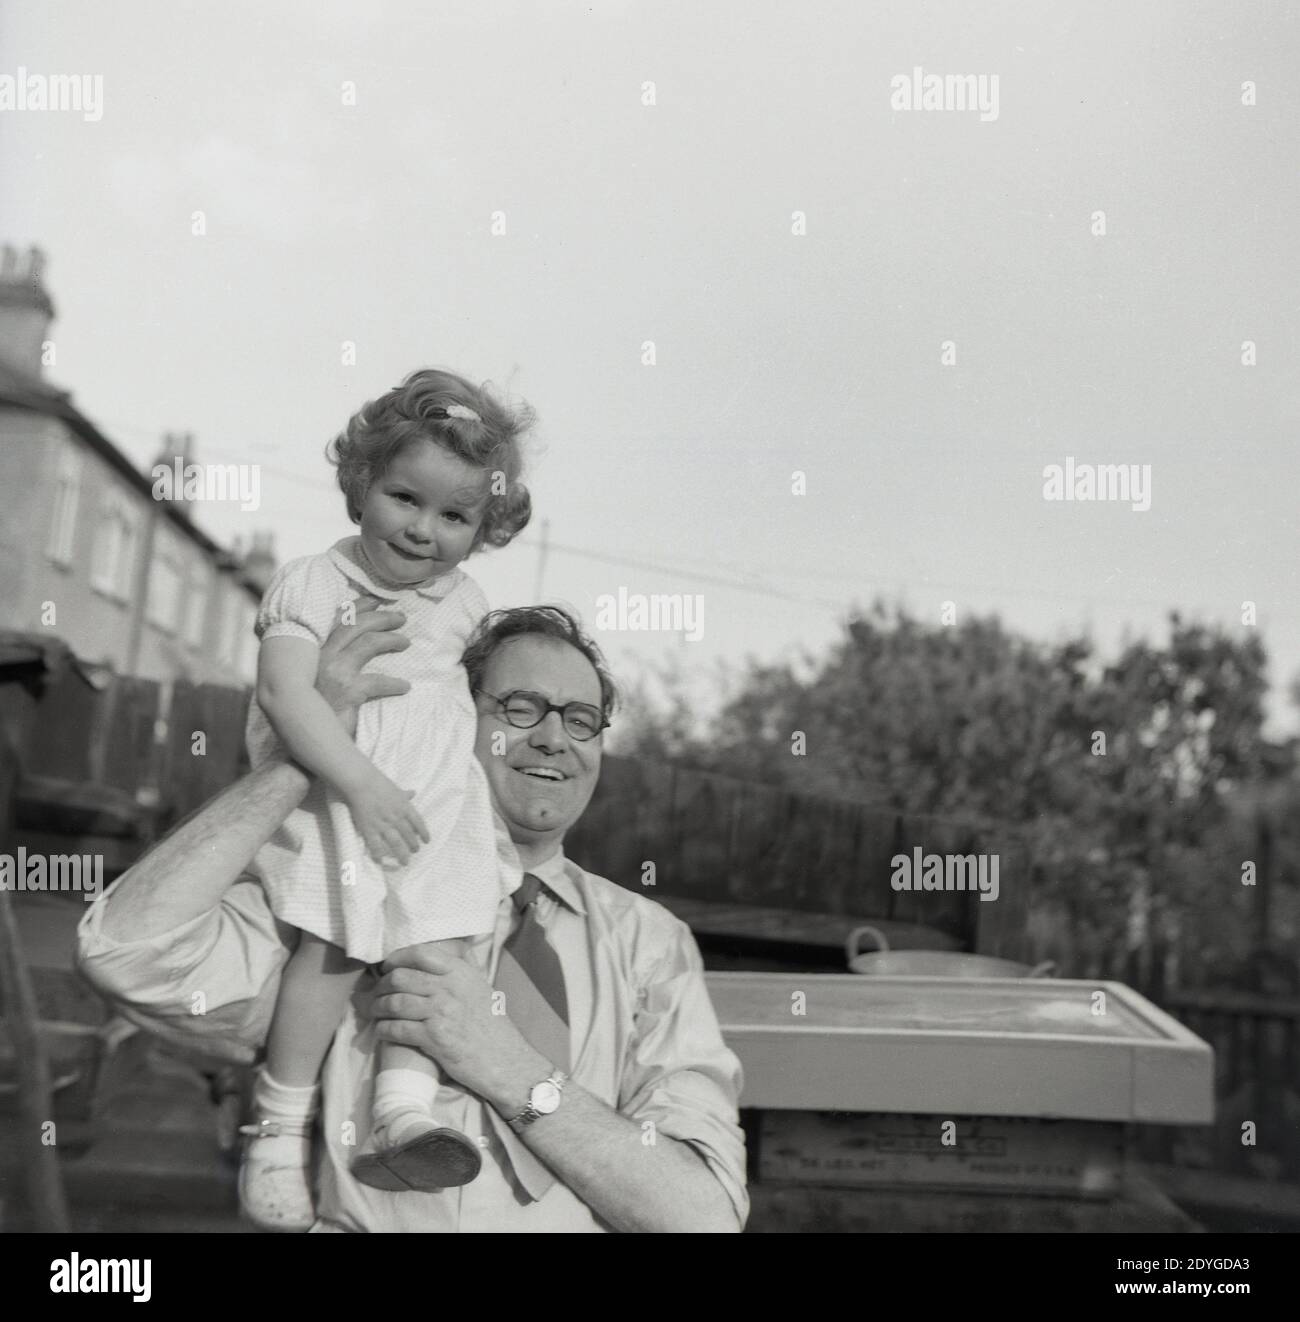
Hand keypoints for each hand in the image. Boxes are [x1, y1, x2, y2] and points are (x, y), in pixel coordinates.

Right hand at [315, 596, 411, 736]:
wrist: (306, 741)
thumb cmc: (315, 710)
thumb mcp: (317, 678)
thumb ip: (330, 659)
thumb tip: (355, 643)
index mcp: (314, 650)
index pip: (338, 618)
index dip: (359, 606)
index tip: (377, 601)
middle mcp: (321, 656)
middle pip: (357, 624)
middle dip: (382, 617)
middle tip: (401, 618)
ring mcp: (333, 672)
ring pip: (369, 643)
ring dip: (392, 639)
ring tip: (405, 642)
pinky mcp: (346, 693)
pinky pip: (378, 681)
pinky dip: (395, 683)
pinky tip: (405, 686)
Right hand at [345, 770, 429, 865]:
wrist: (363, 783)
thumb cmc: (379, 784)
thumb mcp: (396, 789)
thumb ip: (405, 795)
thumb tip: (413, 792)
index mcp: (405, 807)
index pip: (418, 823)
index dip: (424, 833)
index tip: (426, 841)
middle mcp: (397, 818)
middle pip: (409, 836)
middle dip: (414, 846)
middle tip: (415, 852)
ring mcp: (384, 824)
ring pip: (397, 843)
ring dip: (402, 854)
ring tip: (405, 862)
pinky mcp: (370, 828)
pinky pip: (376, 845)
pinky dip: (378, 854)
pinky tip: (381, 861)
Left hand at [371, 943, 549, 1113]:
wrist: (505, 1060)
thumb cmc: (492, 1026)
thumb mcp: (481, 988)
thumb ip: (462, 969)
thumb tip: (447, 950)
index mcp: (461, 973)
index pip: (421, 953)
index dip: (398, 957)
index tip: (387, 966)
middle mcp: (450, 988)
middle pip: (401, 977)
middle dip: (382, 985)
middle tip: (377, 992)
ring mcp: (441, 1012)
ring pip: (395, 1002)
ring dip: (378, 1007)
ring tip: (375, 1011)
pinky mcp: (433, 1038)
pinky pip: (397, 1029)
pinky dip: (383, 1029)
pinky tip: (381, 1031)